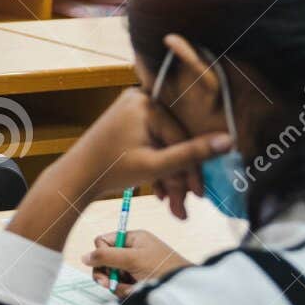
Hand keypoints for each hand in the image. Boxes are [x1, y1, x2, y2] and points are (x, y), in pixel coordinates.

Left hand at [50, 83, 230, 207]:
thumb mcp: (156, 166)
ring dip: (168, 176)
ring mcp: (131, 108)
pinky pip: (150, 143)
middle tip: (183, 206)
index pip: (182, 138)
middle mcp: (140, 99)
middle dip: (178, 178)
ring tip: (169, 205)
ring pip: (162, 146)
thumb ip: (192, 154)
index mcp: (147, 103)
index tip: (200, 196)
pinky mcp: (127, 120)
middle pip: (173, 143)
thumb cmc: (111, 171)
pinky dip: (155, 166)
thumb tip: (229, 140)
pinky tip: (157, 191)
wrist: (75, 177)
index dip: (193, 170)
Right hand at [85, 230, 189, 295]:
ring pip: (112, 276)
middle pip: (104, 261)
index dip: (101, 253)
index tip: (108, 263)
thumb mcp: (133, 259)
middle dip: (107, 274)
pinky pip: (121, 287)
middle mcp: (133, 252)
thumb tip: (84, 257)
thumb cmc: (163, 270)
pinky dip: (126, 292)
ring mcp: (135, 269)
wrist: (187, 291)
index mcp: (133, 239)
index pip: (103, 241)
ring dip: (118, 285)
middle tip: (109, 283)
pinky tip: (136, 294)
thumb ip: (106, 256)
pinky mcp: (138, 283)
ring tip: (131, 290)